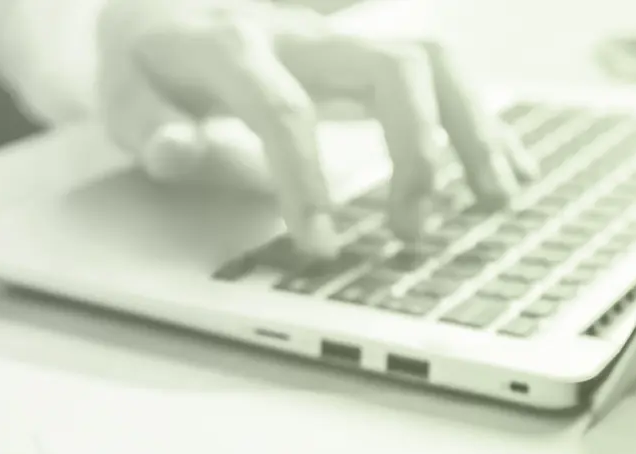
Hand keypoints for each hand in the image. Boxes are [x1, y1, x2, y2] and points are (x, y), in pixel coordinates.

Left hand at [99, 0, 537, 253]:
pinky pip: (439, 70)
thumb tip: (174, 151)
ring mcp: (340, 34)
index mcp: (231, 46)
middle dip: (419, 146)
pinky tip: (510, 170)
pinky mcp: (363, 50)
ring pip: (432, 57)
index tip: (320, 247)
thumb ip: (152, 130)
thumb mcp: (126, 102)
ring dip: (473, 128)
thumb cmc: (144, 67)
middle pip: (391, 66)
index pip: (283, 110)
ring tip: (496, 201)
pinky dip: (479, 120)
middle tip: (417, 230)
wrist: (156, 8)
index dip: (304, 181)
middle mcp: (298, 31)